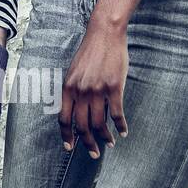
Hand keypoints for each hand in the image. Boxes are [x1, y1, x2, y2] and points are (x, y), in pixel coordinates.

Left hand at [59, 15, 129, 158]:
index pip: (63, 118)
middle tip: (94, 153)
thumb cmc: (90, 52)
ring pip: (100, 123)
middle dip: (87, 143)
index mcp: (68, 87)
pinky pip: (117, 113)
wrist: (104, 34)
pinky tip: (124, 131)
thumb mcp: (74, 71)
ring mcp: (97, 90)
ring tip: (110, 143)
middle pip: (82, 125)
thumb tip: (77, 111)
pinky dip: (121, 125)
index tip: (70, 148)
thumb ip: (74, 91)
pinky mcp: (114, 87)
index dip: (66, 135)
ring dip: (105, 137)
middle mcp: (80, 91)